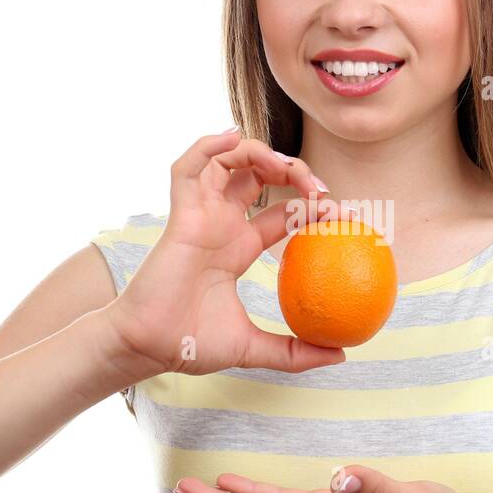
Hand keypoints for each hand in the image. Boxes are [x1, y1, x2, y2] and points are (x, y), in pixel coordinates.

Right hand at [105, 128, 355, 378]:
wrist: (148, 348)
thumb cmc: (190, 346)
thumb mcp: (254, 349)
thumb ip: (294, 353)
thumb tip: (340, 355)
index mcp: (238, 248)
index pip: (282, 212)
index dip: (312, 207)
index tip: (343, 215)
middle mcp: (221, 224)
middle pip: (260, 176)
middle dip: (294, 171)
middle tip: (321, 189)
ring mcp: (200, 215)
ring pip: (229, 161)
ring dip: (262, 154)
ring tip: (289, 169)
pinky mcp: (180, 214)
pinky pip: (188, 168)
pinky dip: (207, 145)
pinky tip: (233, 138)